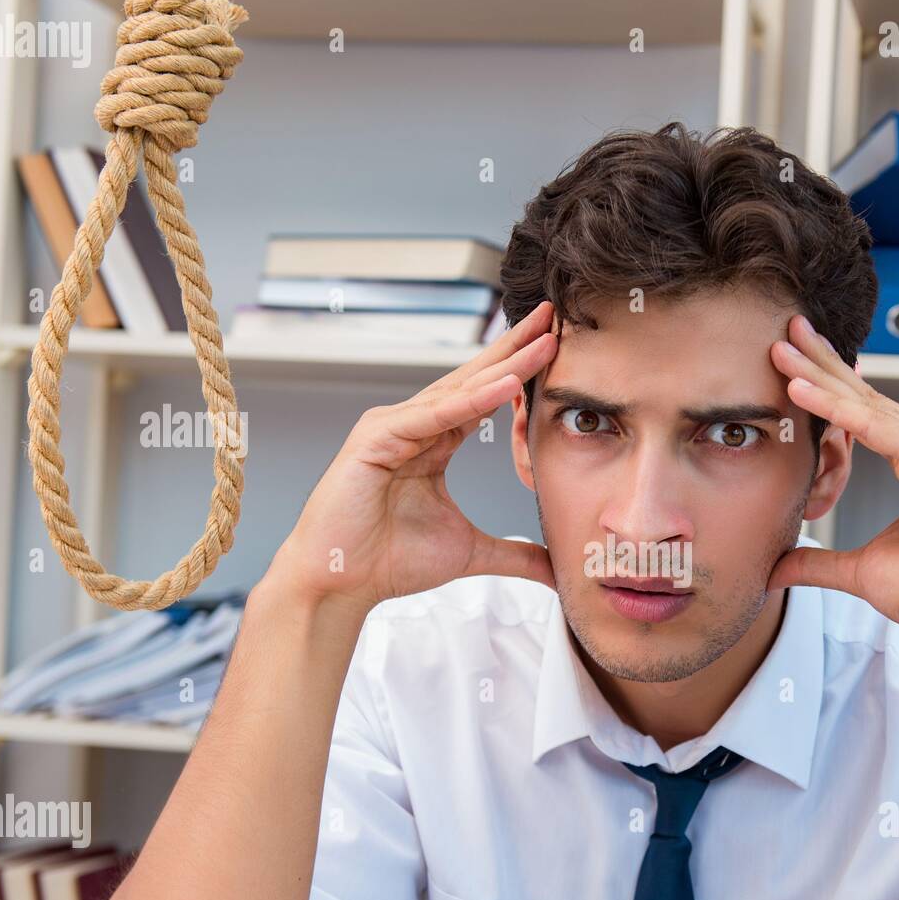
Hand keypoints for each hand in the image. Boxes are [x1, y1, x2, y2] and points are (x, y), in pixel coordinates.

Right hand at [270, 300, 557, 611]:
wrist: (341, 582)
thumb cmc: (390, 561)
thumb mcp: (470, 553)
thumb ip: (516, 555)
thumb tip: (556, 570)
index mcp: (433, 441)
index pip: (483, 396)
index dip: (519, 370)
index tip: (556, 345)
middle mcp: (412, 425)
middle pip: (474, 379)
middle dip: (515, 348)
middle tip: (554, 316)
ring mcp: (392, 427)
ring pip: (458, 391)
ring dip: (503, 366)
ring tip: (543, 342)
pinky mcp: (375, 439)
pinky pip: (431, 417)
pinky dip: (469, 401)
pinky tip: (506, 385)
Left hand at [767, 315, 898, 651]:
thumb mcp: (859, 571)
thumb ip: (818, 562)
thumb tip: (776, 567)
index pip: (867, 414)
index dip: (829, 385)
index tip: (793, 362)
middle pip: (868, 397)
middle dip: (823, 363)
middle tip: (784, 331)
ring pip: (870, 406)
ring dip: (821, 377)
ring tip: (781, 351)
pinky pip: (880, 430)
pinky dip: (839, 410)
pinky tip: (804, 391)